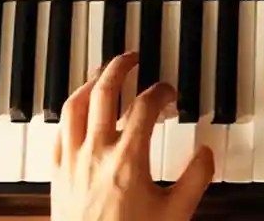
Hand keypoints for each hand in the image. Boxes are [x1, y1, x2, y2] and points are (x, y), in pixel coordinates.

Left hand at [51, 51, 213, 220]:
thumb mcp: (177, 213)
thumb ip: (196, 179)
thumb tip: (206, 152)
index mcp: (127, 157)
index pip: (146, 106)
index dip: (161, 91)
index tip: (169, 92)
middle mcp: (95, 152)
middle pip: (104, 92)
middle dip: (119, 68)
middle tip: (131, 57)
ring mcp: (71, 162)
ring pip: (74, 107)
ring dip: (89, 84)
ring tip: (101, 75)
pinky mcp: (56, 175)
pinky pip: (58, 132)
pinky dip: (69, 115)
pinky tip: (77, 116)